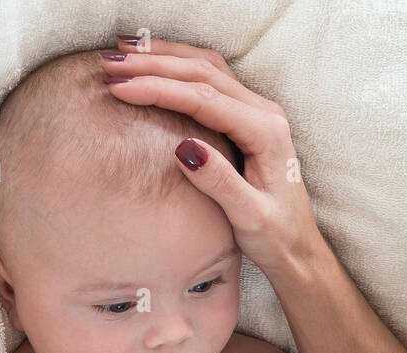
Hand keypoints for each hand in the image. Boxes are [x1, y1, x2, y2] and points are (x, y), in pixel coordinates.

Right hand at [99, 36, 322, 275]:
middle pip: (203, 73)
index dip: (159, 89)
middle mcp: (264, 113)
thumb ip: (220, 182)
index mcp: (265, 133)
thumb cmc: (275, 236)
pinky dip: (178, 68)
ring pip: (206, 68)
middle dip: (154, 64)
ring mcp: (257, 111)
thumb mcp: (249, 218)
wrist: (297, 246)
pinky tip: (153, 64)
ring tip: (123, 53)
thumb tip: (183, 148)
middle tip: (110, 63)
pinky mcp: (247, 117)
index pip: (204, 99)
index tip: (120, 89)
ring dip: (164, 58)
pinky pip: (210, 80)